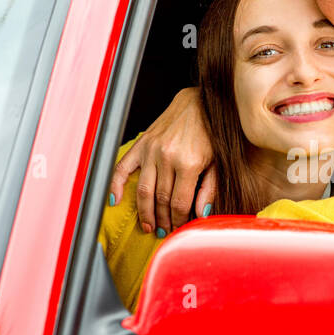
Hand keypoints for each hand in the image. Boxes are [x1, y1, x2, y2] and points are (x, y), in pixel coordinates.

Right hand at [108, 87, 216, 233]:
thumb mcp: (218, 162)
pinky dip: (117, 185)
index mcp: (189, 163)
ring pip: (144, 190)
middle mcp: (167, 157)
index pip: (180, 202)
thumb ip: (209, 189)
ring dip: (144, 212)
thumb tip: (202, 214)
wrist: (199, 102)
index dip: (179, 219)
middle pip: (160, 199)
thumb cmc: (211, 133)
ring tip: (148, 225)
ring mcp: (152, 150)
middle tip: (163, 232)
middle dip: (162, 220)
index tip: (179, 228)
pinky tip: (115, 201)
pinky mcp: (142, 143)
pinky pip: (123, 168)